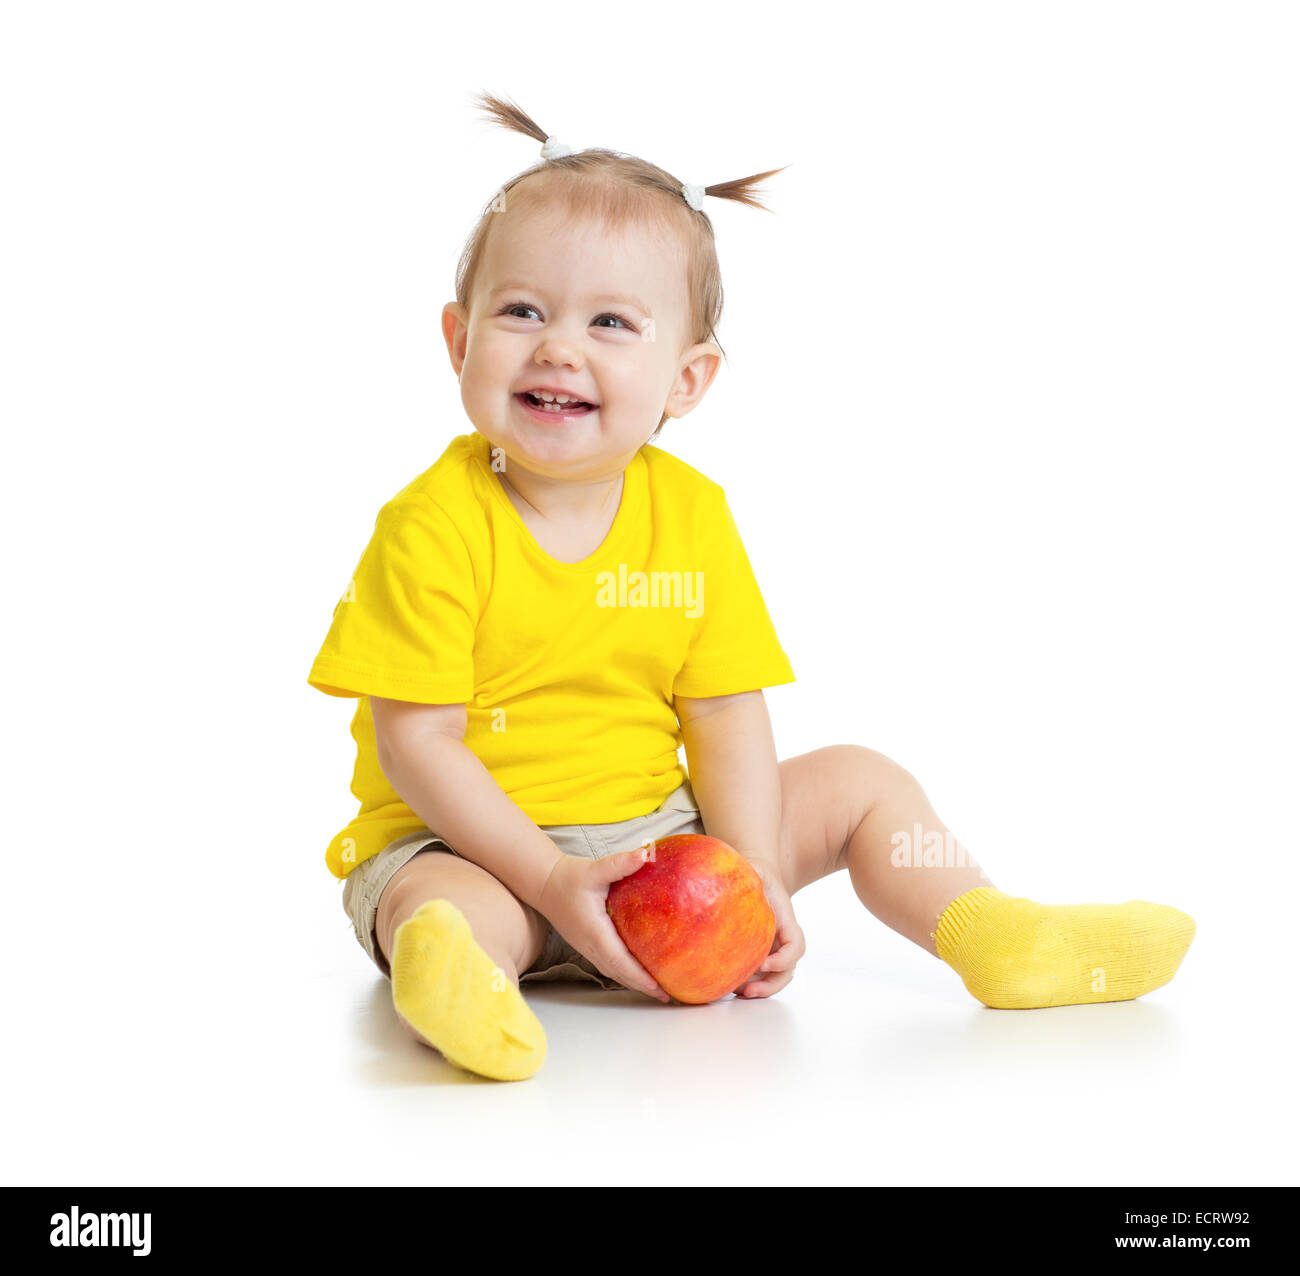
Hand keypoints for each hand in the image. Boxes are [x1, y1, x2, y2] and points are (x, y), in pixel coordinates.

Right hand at [536, 849, 671, 1002]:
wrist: (544, 884)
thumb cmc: (568, 878)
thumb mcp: (595, 869)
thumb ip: (620, 864)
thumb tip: (645, 854)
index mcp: (594, 931)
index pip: (618, 960)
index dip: (638, 975)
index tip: (657, 986)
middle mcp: (590, 945)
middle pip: (619, 973)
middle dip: (642, 986)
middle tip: (667, 996)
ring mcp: (588, 948)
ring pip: (614, 972)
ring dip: (634, 983)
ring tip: (658, 991)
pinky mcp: (588, 945)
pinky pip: (610, 965)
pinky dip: (625, 973)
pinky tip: (639, 973)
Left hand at [731, 858, 804, 998]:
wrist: (759, 880)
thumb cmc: (757, 874)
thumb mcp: (756, 870)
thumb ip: (751, 872)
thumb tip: (733, 879)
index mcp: (786, 921)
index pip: (795, 945)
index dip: (784, 959)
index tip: (764, 963)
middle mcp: (783, 939)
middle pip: (788, 970)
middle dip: (771, 984)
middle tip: (748, 990)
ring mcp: (773, 949)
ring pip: (775, 978)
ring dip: (761, 989)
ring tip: (738, 992)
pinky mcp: (760, 954)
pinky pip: (760, 975)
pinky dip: (749, 983)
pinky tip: (729, 984)